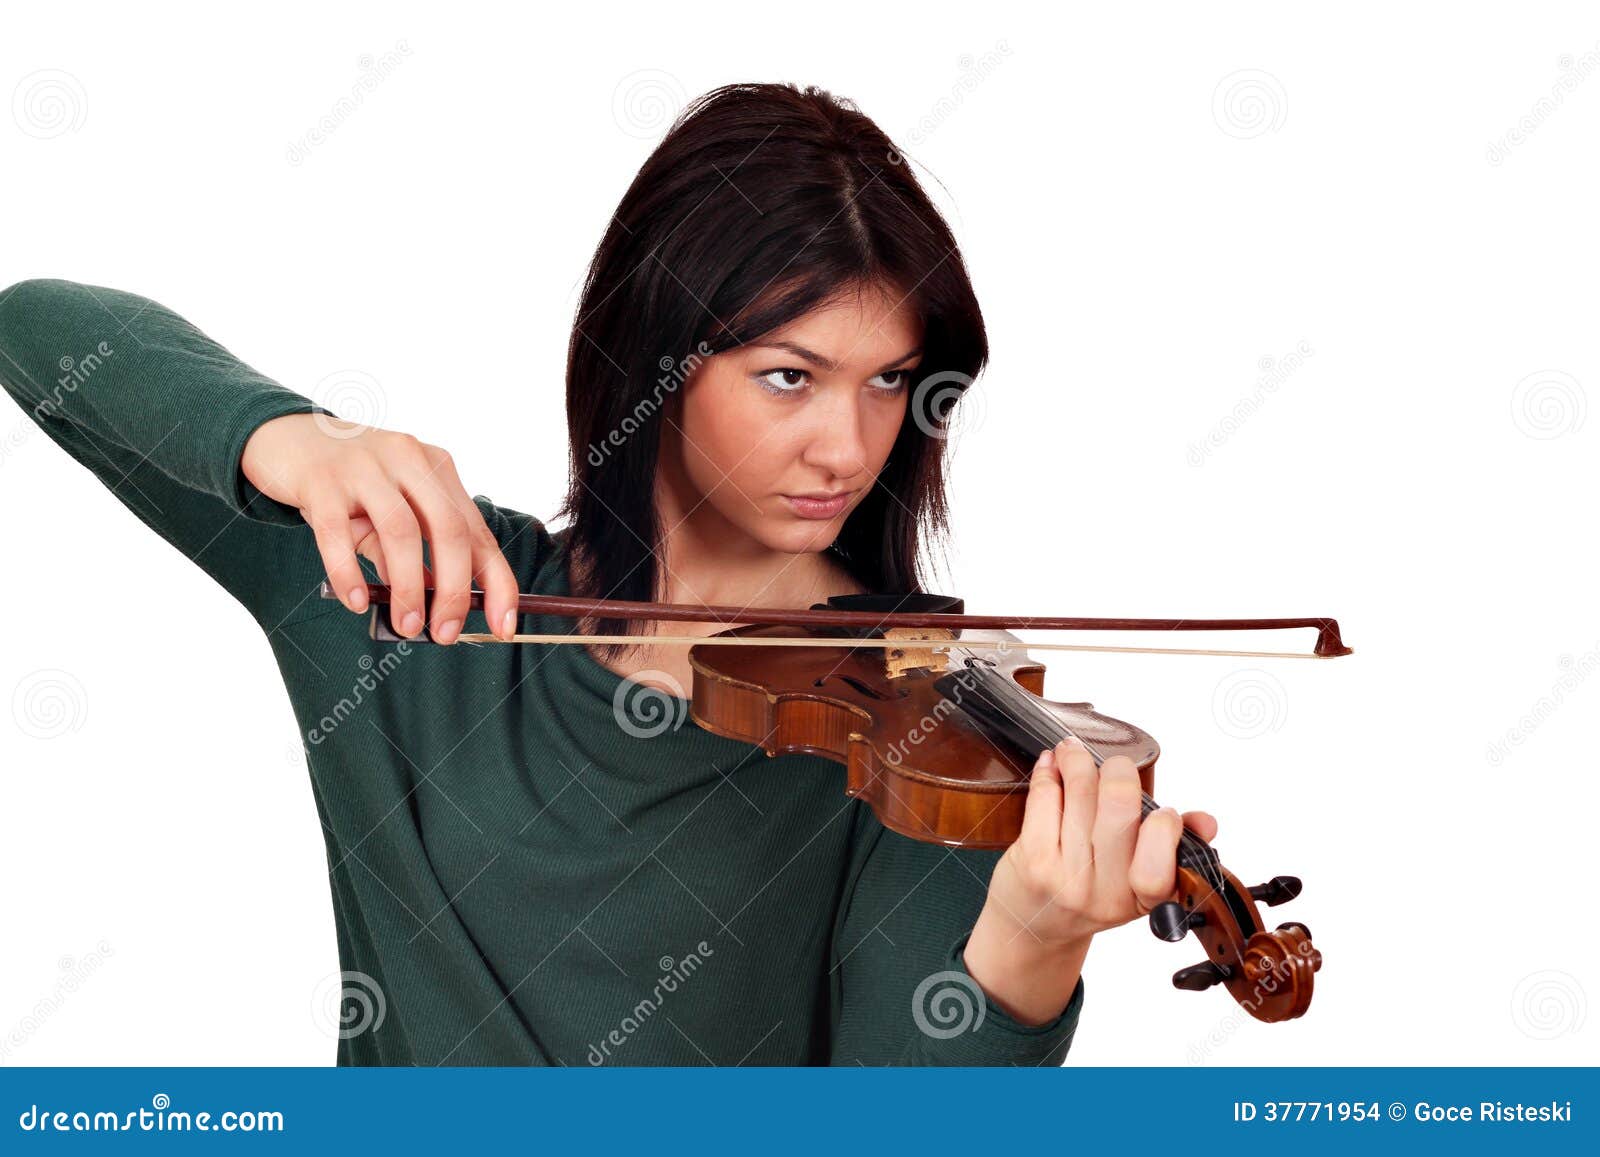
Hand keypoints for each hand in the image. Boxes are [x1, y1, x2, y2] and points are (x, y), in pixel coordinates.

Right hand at [240, 414, 519, 643]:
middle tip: (445, 633)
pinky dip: (351, 574)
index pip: (478, 532)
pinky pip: (339, 534)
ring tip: (407, 626)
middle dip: (454, 591)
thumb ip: (411, 554)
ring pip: (402, 532)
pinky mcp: (322, 480)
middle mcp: (409, 460)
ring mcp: (366, 467)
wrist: (285, 438)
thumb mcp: (389, 511)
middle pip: (449, 530)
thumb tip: (434, 607)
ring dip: (410, 588)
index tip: (504, 626)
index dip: (497, 583)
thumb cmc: (349, 483)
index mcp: (437, 468)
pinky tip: (357, 602)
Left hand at [987, 735, 1217, 944]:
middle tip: (1116, 764)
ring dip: (1077, 760)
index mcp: (1142, 898)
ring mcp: (1066, 877)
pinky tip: (1051, 765)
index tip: (1163, 809)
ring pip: (1080, 794)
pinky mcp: (1033, 859)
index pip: (1160, 861)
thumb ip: (1174, 847)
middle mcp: (1104, 892)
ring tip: (1074, 750)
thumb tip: (1206, 822)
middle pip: (1119, 809)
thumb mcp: (1137, 883)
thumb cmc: (1090, 893)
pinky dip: (1048, 772)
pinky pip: (1045, 798)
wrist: (1036, 926)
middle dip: (1119, 771)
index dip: (1164, 826)